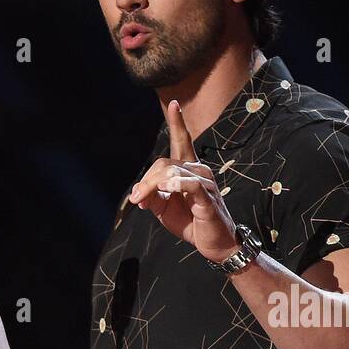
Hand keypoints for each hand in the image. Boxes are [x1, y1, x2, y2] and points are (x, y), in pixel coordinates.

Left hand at [128, 99, 239, 263]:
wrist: (213, 244)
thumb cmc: (190, 222)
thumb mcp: (164, 209)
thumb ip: (151, 197)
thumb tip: (138, 193)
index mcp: (188, 170)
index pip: (182, 142)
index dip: (177, 123)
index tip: (175, 104)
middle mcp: (199, 170)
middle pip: (164, 163)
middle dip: (145, 181)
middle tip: (136, 200)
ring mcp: (205, 182)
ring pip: (172, 173)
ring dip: (152, 187)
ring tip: (143, 201)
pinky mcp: (208, 197)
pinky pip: (191, 184)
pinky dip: (177, 185)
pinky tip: (168, 189)